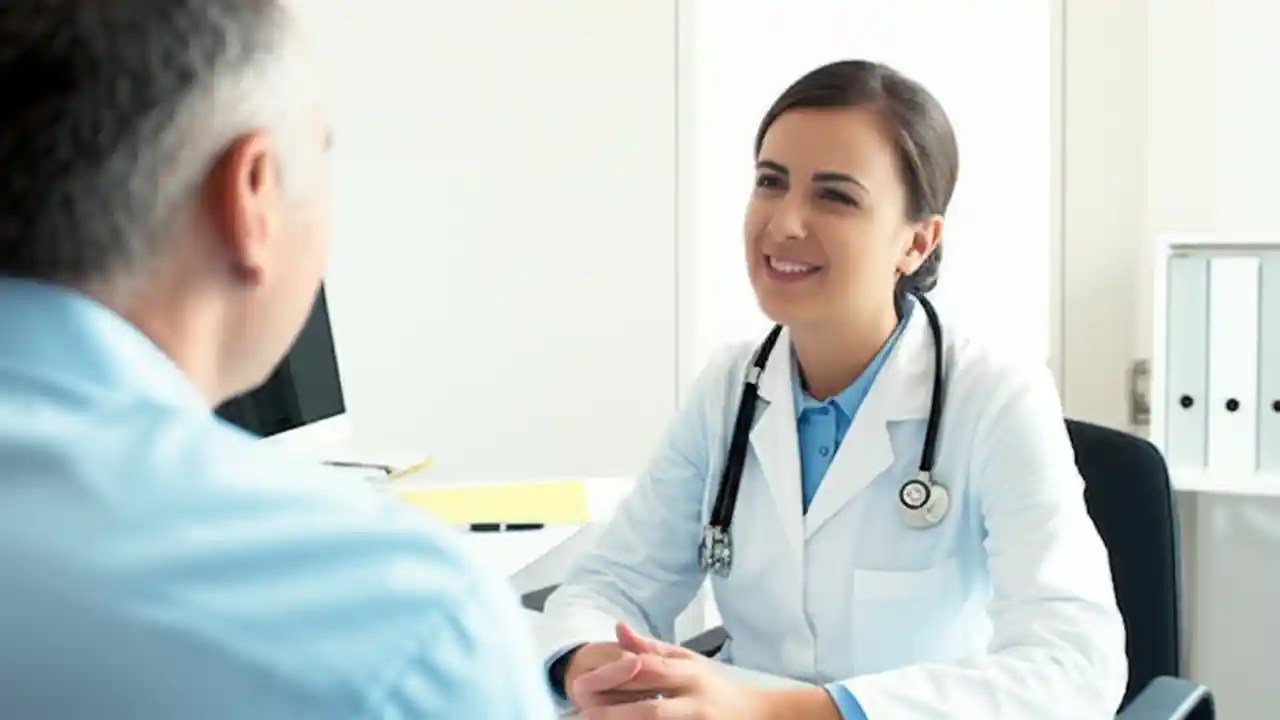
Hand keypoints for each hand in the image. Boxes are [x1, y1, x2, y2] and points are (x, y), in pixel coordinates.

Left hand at [571, 622, 769, 718]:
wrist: (759, 715)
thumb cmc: (715, 686)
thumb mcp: (687, 661)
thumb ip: (651, 648)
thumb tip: (618, 628)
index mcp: (688, 672)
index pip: (646, 671)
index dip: (613, 675)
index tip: (582, 682)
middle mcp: (694, 698)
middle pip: (650, 706)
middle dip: (612, 711)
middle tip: (580, 712)